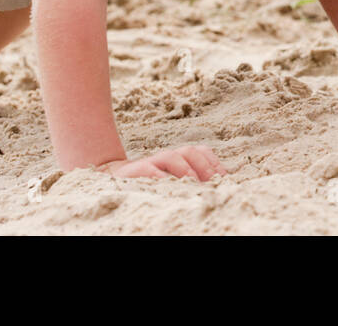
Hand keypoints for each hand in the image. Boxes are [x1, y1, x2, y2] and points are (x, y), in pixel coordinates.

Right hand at [98, 145, 226, 180]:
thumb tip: (217, 186)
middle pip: (189, 151)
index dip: (214, 163)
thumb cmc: (148, 183)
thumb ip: (189, 180)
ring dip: (186, 170)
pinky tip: (167, 186)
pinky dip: (159, 176)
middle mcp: (166, 157)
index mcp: (178, 158)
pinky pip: (148, 169)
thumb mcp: (170, 181)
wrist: (111, 179)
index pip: (200, 152)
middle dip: (205, 166)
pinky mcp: (133, 171)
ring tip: (195, 184)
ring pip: (171, 157)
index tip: (226, 177)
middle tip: (215, 182)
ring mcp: (150, 162)